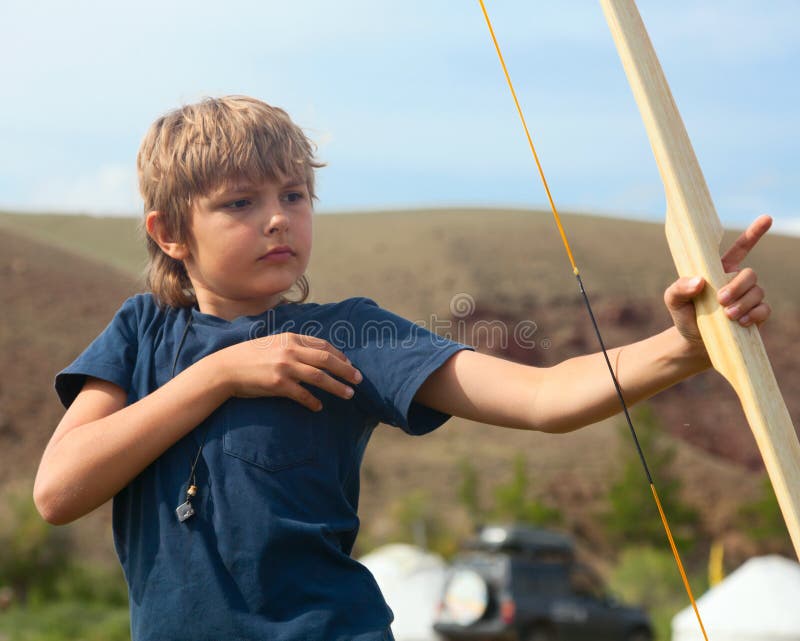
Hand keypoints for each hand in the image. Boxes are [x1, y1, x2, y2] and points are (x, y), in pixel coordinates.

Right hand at [214, 333, 362, 410]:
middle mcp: (290, 351)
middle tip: (359, 379)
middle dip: (346, 370)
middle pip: (327, 359)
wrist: (226, 368)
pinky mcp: (278, 384)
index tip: (349, 364)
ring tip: (349, 394)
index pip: (323, 345)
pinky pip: (303, 395)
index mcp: (291, 338)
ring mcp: (285, 367)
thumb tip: (315, 353)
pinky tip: (319, 407)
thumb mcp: (274, 343)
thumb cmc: (250, 356)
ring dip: (338, 386)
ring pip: (320, 377)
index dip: (340, 355)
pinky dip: (313, 402)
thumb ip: (293, 346)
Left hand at [664, 214, 772, 350]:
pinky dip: (754, 314)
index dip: (754, 233)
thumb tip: (699, 281)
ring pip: (757, 292)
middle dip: (737, 286)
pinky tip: (741, 321)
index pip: (741, 248)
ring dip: (743, 303)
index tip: (767, 218)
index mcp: (719, 270)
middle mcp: (737, 281)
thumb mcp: (673, 300)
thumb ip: (679, 288)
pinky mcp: (755, 315)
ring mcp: (748, 298)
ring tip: (727, 315)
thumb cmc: (684, 315)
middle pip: (749, 274)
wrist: (693, 342)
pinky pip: (764, 309)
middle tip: (720, 301)